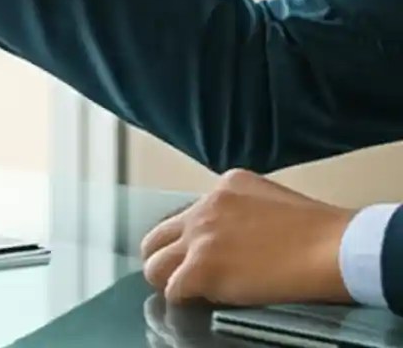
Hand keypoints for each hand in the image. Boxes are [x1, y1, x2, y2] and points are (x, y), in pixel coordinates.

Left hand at [140, 169, 354, 306]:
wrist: (335, 248)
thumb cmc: (320, 231)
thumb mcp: (272, 199)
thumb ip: (244, 211)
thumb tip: (235, 234)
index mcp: (225, 187)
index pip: (188, 215)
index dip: (193, 240)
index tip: (208, 255)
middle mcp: (204, 207)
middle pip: (157, 236)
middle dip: (165, 257)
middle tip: (180, 275)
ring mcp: (199, 238)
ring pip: (154, 263)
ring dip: (167, 280)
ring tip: (186, 291)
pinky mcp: (201, 268)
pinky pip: (173, 289)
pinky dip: (183, 299)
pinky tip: (200, 302)